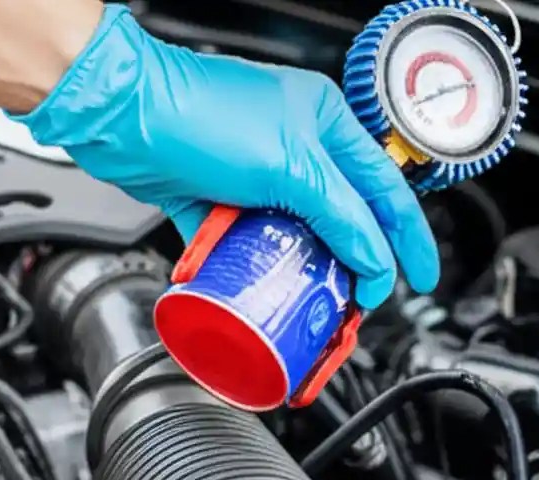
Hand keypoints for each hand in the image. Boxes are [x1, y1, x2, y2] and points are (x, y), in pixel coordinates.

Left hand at [10, 4, 438, 307]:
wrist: (121, 117)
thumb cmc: (198, 115)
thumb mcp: (289, 166)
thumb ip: (339, 215)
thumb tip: (372, 257)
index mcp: (325, 123)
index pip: (385, 189)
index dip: (407, 240)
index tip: (417, 279)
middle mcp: (294, 146)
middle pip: (341, 218)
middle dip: (354, 264)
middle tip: (361, 303)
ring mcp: (253, 174)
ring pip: (292, 236)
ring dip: (300, 270)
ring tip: (313, 305)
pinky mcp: (215, 199)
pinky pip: (242, 244)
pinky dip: (246, 266)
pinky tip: (252, 288)